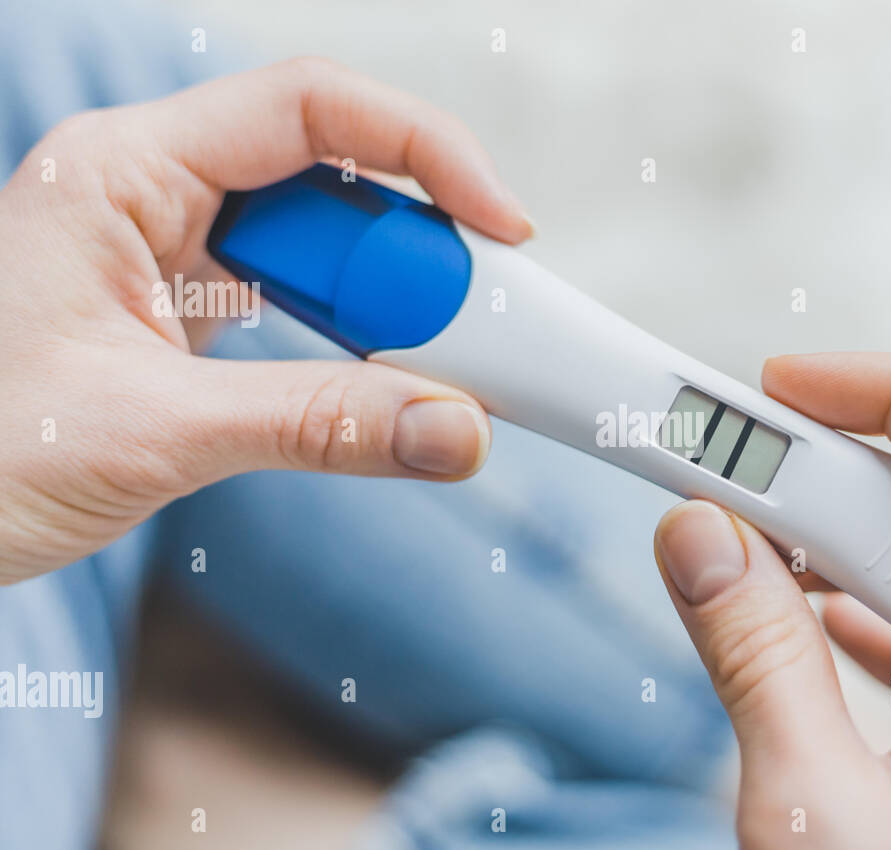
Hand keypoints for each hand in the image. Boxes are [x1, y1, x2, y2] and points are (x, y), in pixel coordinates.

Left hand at [0, 58, 531, 584]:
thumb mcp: (152, 435)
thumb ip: (315, 426)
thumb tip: (459, 432)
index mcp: (122, 171)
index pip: (309, 107)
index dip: (425, 151)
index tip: (503, 227)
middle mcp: (150, 191)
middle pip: (330, 180)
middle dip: (413, 258)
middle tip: (476, 338)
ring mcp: (167, 250)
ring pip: (320, 244)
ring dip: (388, 304)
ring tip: (438, 365)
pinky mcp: (183, 310)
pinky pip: (297, 299)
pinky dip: (353, 340)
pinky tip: (381, 378)